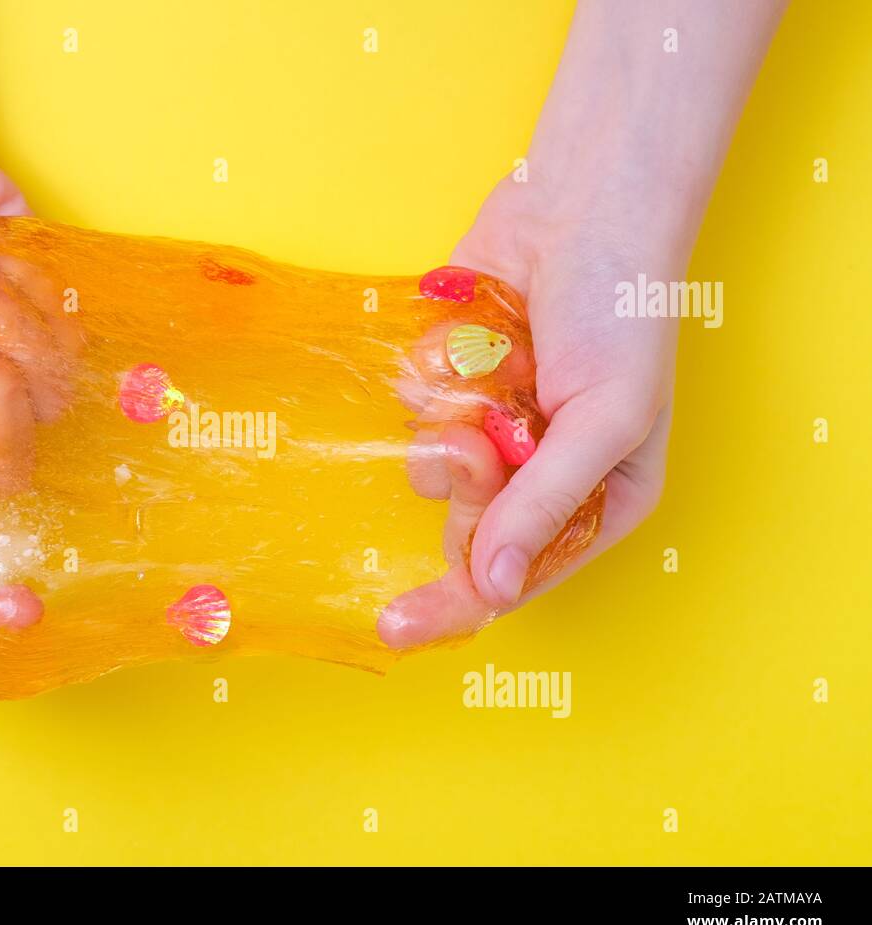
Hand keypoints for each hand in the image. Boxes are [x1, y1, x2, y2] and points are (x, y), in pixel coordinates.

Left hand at [378, 173, 678, 647]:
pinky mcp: (449, 382)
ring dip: (453, 415)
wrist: (583, 204)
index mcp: (595, 500)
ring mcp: (490, 427)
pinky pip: (411, 404)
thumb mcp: (604, 421)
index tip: (396, 628)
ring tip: (501, 364)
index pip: (515, 576)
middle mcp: (537, 474)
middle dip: (467, 477)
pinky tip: (478, 332)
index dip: (456, 602)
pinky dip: (438, 369)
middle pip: (463, 526)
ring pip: (427, 464)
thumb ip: (544, 505)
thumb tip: (491, 586)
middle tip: (484, 432)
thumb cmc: (620, 310)